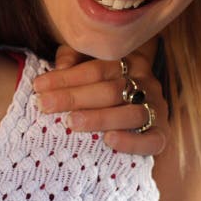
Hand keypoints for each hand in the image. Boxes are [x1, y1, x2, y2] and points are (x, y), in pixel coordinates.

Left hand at [33, 42, 168, 156]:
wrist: (141, 103)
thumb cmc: (104, 81)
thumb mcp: (87, 61)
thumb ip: (72, 58)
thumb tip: (59, 66)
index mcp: (130, 61)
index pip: (97, 68)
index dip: (67, 77)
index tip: (39, 86)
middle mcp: (146, 82)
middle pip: (110, 90)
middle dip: (74, 97)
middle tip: (45, 105)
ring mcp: (157, 107)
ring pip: (130, 113)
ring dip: (99, 118)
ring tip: (71, 122)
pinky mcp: (162, 133)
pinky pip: (152, 139)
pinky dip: (132, 142)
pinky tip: (109, 140)